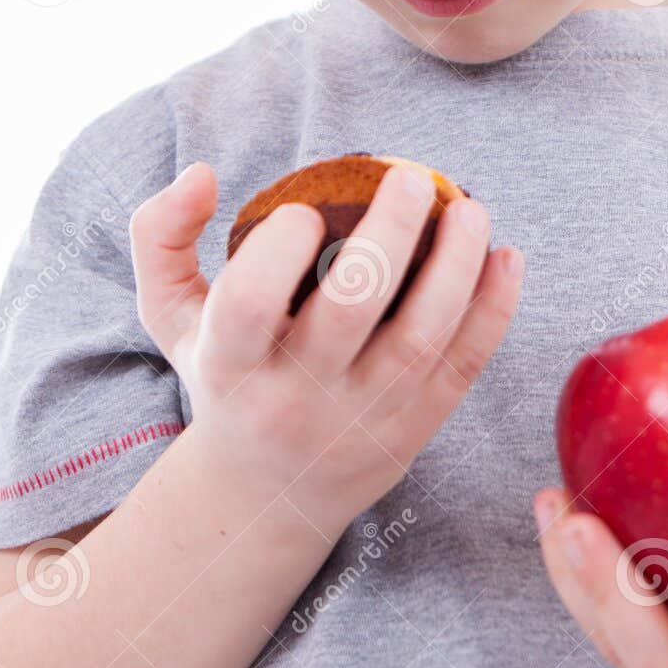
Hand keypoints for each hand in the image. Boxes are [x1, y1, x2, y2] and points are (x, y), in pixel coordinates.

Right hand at [130, 160, 523, 527]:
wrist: (267, 494)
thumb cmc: (224, 377)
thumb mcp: (170, 316)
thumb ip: (160, 235)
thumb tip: (203, 173)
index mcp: (230, 366)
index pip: (249, 304)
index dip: (278, 248)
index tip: (302, 207)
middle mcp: (297, 398)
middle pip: (350, 309)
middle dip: (389, 233)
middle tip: (412, 176)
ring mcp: (363, 418)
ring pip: (422, 336)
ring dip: (457, 264)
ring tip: (470, 207)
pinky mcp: (416, 428)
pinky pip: (464, 365)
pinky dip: (494, 309)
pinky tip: (507, 256)